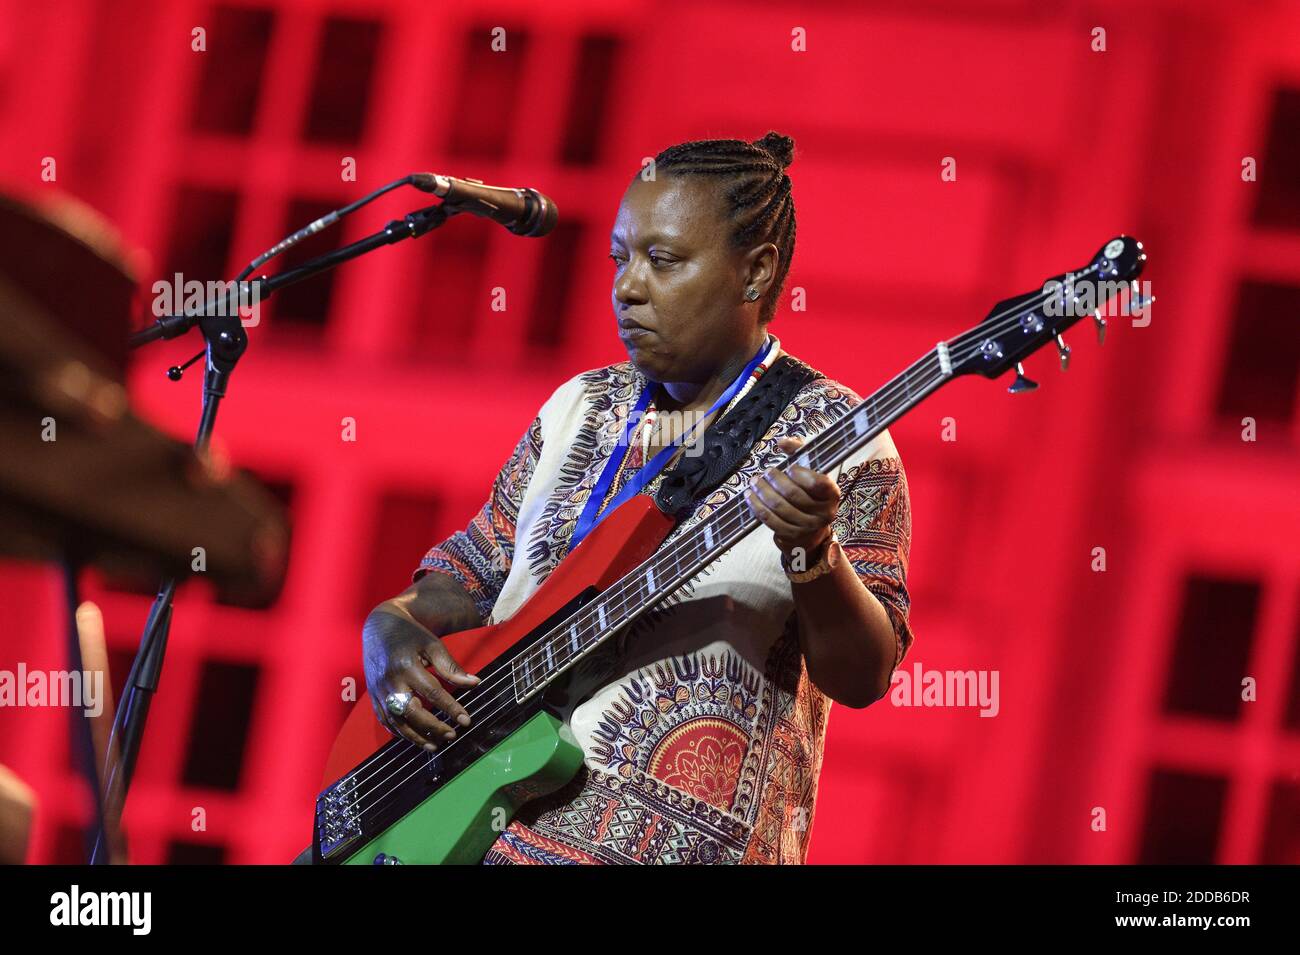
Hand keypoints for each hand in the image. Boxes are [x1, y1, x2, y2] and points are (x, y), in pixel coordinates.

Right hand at [362, 600, 479, 749]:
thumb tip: (474, 683)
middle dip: (433, 727)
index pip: (432, 692)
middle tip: (452, 735)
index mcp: (407, 665)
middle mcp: (391, 681)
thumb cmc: (411, 635)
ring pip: (396, 721)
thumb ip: (451, 667)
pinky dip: (400, 732)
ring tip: (435, 746)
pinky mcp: (373, 697)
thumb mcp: (433, 645)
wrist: (380, 627)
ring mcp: (379, 690)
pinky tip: (416, 738)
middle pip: (412, 711)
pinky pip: (385, 720)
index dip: (450, 708)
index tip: (466, 721)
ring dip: (416, 737)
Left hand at [744, 436, 839, 558]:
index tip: (789, 468)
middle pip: (794, 494)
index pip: (818, 483)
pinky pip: (770, 520)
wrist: (811, 529)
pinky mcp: (793, 536)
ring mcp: (808, 527)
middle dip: (774, 481)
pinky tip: (750, 498)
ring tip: (754, 483)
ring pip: (779, 507)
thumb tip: (782, 442)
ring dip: (762, 493)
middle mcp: (824, 512)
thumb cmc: (809, 493)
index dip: (801, 474)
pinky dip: (757, 507)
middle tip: (764, 473)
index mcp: (832, 493)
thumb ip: (799, 451)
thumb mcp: (810, 470)